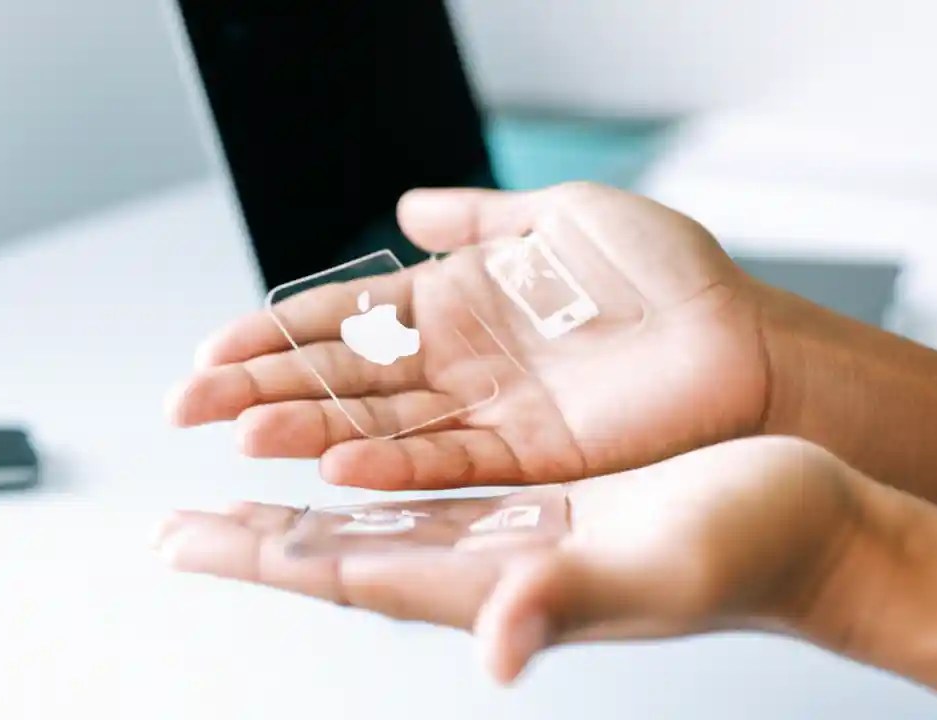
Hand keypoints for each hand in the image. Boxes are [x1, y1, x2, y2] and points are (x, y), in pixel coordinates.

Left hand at [153, 436, 867, 683]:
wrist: (804, 525)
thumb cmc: (749, 552)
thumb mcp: (659, 573)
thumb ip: (570, 604)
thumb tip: (495, 648)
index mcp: (493, 583)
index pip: (346, 574)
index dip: (260, 556)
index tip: (183, 539)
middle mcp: (487, 563)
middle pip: (342, 556)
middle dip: (254, 540)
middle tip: (173, 530)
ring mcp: (512, 535)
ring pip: (379, 523)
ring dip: (302, 511)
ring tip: (239, 499)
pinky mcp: (542, 502)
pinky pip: (436, 488)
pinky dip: (378, 477)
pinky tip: (355, 474)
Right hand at [169, 183, 770, 489]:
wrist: (748, 339)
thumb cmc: (667, 274)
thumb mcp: (565, 218)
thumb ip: (480, 218)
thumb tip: (406, 207)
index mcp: (459, 301)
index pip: (349, 318)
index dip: (280, 333)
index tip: (212, 350)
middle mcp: (462, 363)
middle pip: (346, 378)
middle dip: (265, 388)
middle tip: (188, 404)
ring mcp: (490, 413)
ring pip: (380, 426)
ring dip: (310, 430)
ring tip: (241, 434)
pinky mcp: (530, 458)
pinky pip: (446, 462)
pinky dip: (389, 465)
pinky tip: (334, 465)